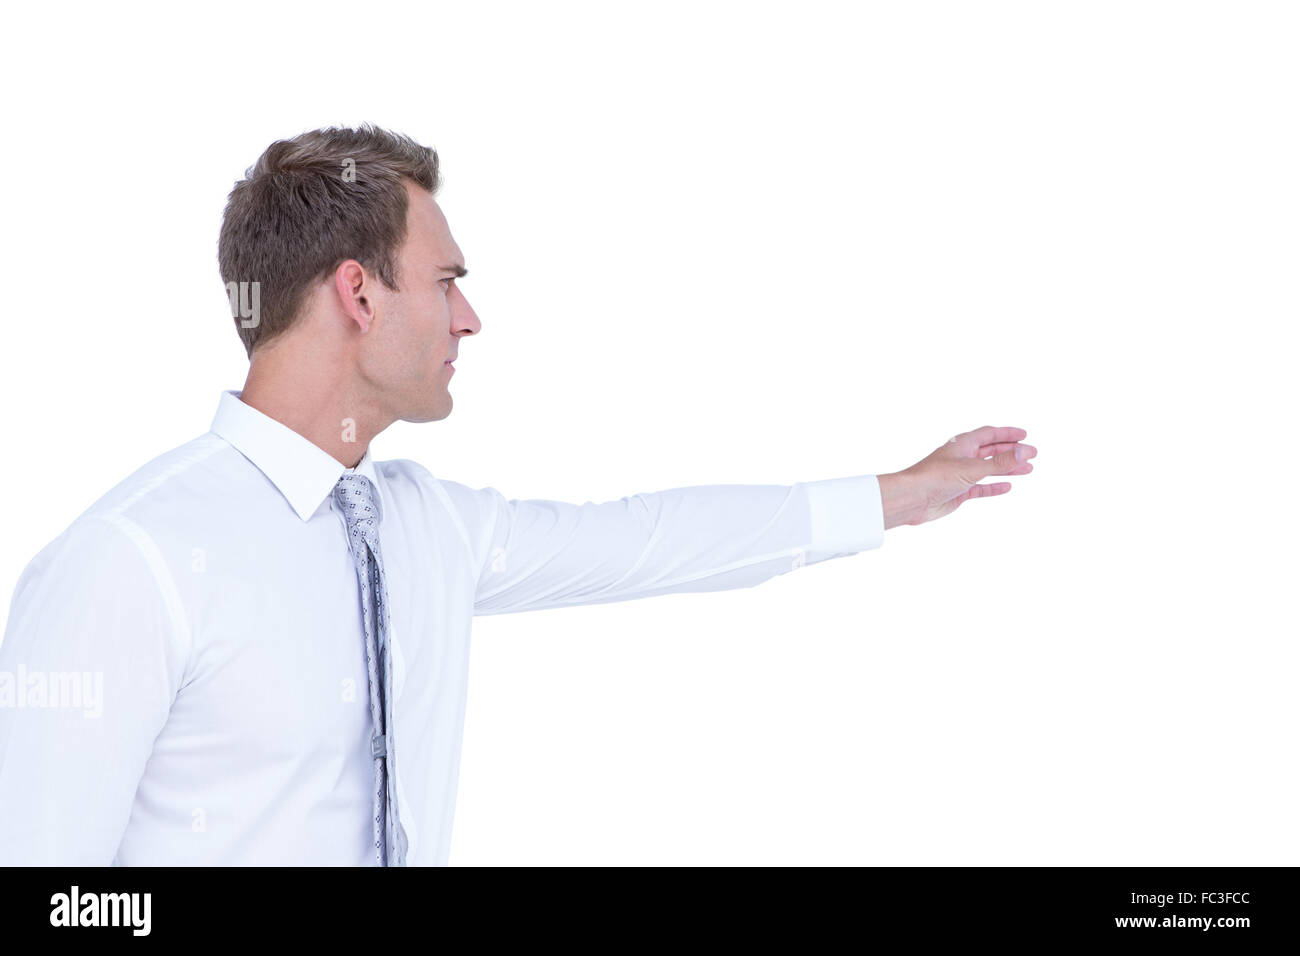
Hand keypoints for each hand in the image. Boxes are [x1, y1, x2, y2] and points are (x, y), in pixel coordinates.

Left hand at [877, 426, 1035, 528]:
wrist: (911, 499)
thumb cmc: (934, 478)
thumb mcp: (972, 468)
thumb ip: (1000, 462)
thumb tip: (1026, 451)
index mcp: (962, 444)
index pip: (990, 434)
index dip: (1008, 434)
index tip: (1025, 435)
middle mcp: (962, 457)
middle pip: (991, 450)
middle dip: (1012, 451)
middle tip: (1032, 453)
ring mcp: (960, 475)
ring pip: (989, 469)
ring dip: (1007, 468)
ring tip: (1027, 469)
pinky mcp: (958, 491)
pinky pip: (980, 488)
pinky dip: (994, 486)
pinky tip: (1007, 486)